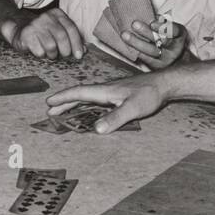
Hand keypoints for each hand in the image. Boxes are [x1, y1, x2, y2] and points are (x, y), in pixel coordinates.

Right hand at [2, 7, 83, 59]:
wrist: (18, 28)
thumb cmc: (43, 32)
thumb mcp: (58, 30)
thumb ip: (71, 38)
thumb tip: (83, 50)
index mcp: (57, 14)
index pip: (71, 28)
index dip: (77, 43)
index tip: (79, 55)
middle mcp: (46, 17)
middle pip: (62, 37)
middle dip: (65, 51)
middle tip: (63, 55)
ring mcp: (35, 25)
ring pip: (51, 46)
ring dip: (52, 54)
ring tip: (50, 53)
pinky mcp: (26, 35)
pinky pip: (39, 51)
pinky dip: (42, 55)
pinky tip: (40, 51)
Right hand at [45, 73, 169, 133]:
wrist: (165, 84)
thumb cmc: (150, 94)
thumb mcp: (133, 108)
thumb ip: (115, 118)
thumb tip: (96, 130)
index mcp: (105, 90)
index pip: (79, 92)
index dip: (63, 97)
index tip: (49, 102)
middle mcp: (106, 89)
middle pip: (80, 94)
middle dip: (64, 102)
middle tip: (49, 110)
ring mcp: (112, 92)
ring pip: (87, 97)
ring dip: (74, 103)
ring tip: (62, 110)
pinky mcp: (119, 95)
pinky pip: (96, 100)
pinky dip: (86, 104)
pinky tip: (88, 109)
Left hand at [118, 17, 186, 70]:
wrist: (177, 60)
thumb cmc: (169, 38)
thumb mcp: (170, 28)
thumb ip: (160, 21)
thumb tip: (145, 13)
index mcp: (180, 36)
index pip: (175, 31)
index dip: (164, 27)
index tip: (152, 23)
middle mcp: (175, 48)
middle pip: (162, 41)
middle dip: (147, 32)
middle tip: (134, 24)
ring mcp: (166, 59)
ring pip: (151, 51)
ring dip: (137, 42)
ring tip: (125, 35)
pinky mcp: (157, 67)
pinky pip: (145, 59)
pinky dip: (136, 51)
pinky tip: (127, 46)